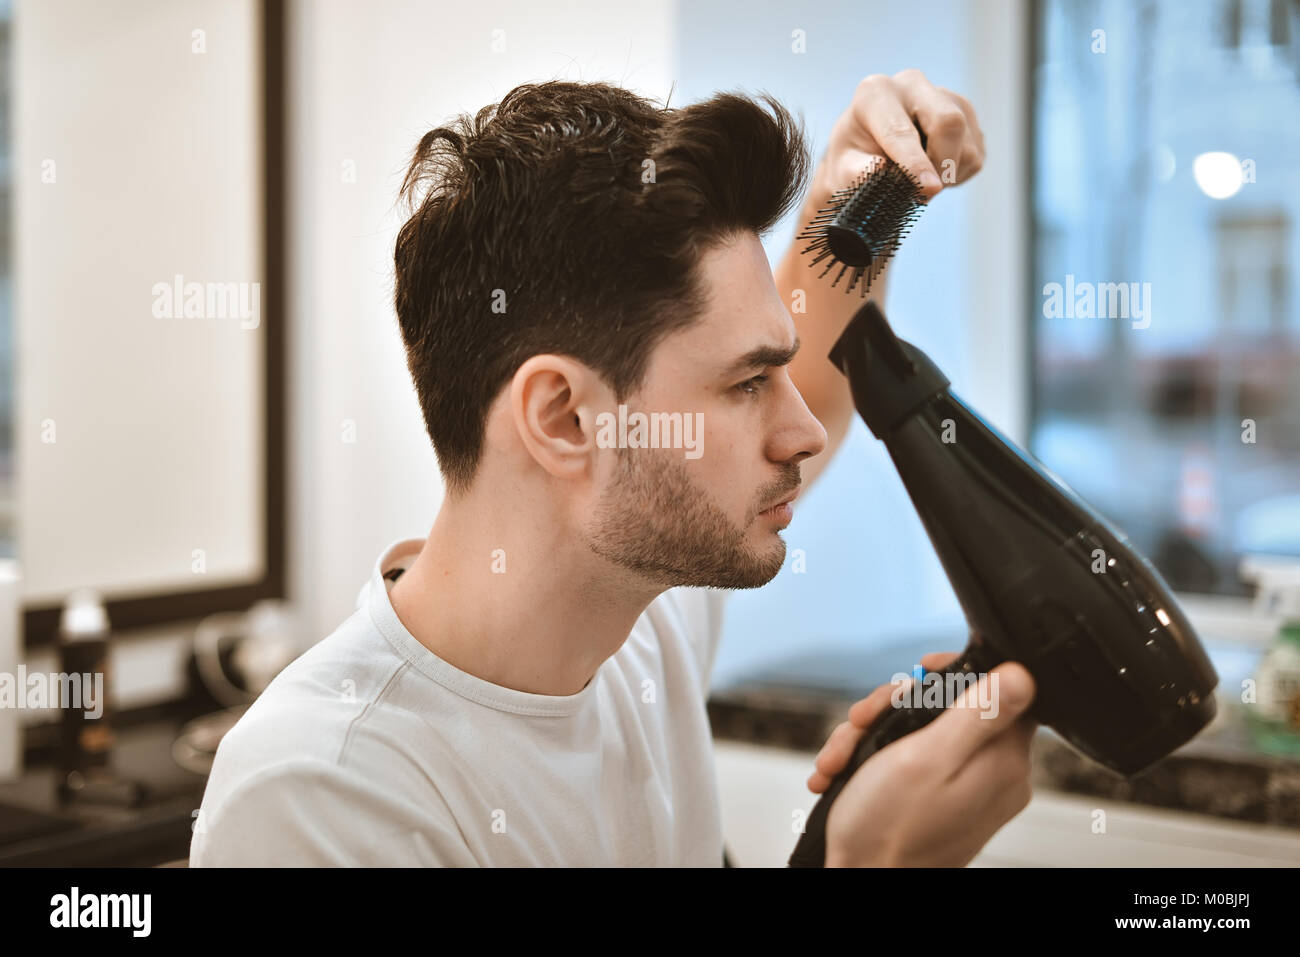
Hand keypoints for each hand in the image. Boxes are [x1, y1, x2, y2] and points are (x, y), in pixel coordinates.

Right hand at [807, 651, 1037, 866]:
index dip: (958, 673)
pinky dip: (873, 762)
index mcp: (1001, 761)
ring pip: (921, 732)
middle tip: (863, 723)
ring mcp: (966, 792)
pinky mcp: (940, 804)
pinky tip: (845, 774)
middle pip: (950, 708)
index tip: (921, 673)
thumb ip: (978, 713)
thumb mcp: (927, 757)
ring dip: (872, 736)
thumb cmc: (888, 831)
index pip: (1001, 689)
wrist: (861, 884)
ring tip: (843, 759)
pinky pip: (911, 761)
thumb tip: (1024, 674)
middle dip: (893, 709)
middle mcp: (992, 776)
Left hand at [815, 69, 985, 203]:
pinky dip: (958, 174)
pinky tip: (934, 171)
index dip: (916, 163)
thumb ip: (858, 172)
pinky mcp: (967, 113)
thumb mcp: (845, 169)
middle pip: (949, 122)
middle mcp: (912, 84)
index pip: (901, 130)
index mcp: (876, 93)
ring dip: (948, 176)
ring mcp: (944, 95)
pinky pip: (976, 154)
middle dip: (942, 165)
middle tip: (925, 194)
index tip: (928, 188)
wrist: (870, 151)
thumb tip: (879, 169)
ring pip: (967, 144)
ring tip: (921, 181)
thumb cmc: (854, 159)